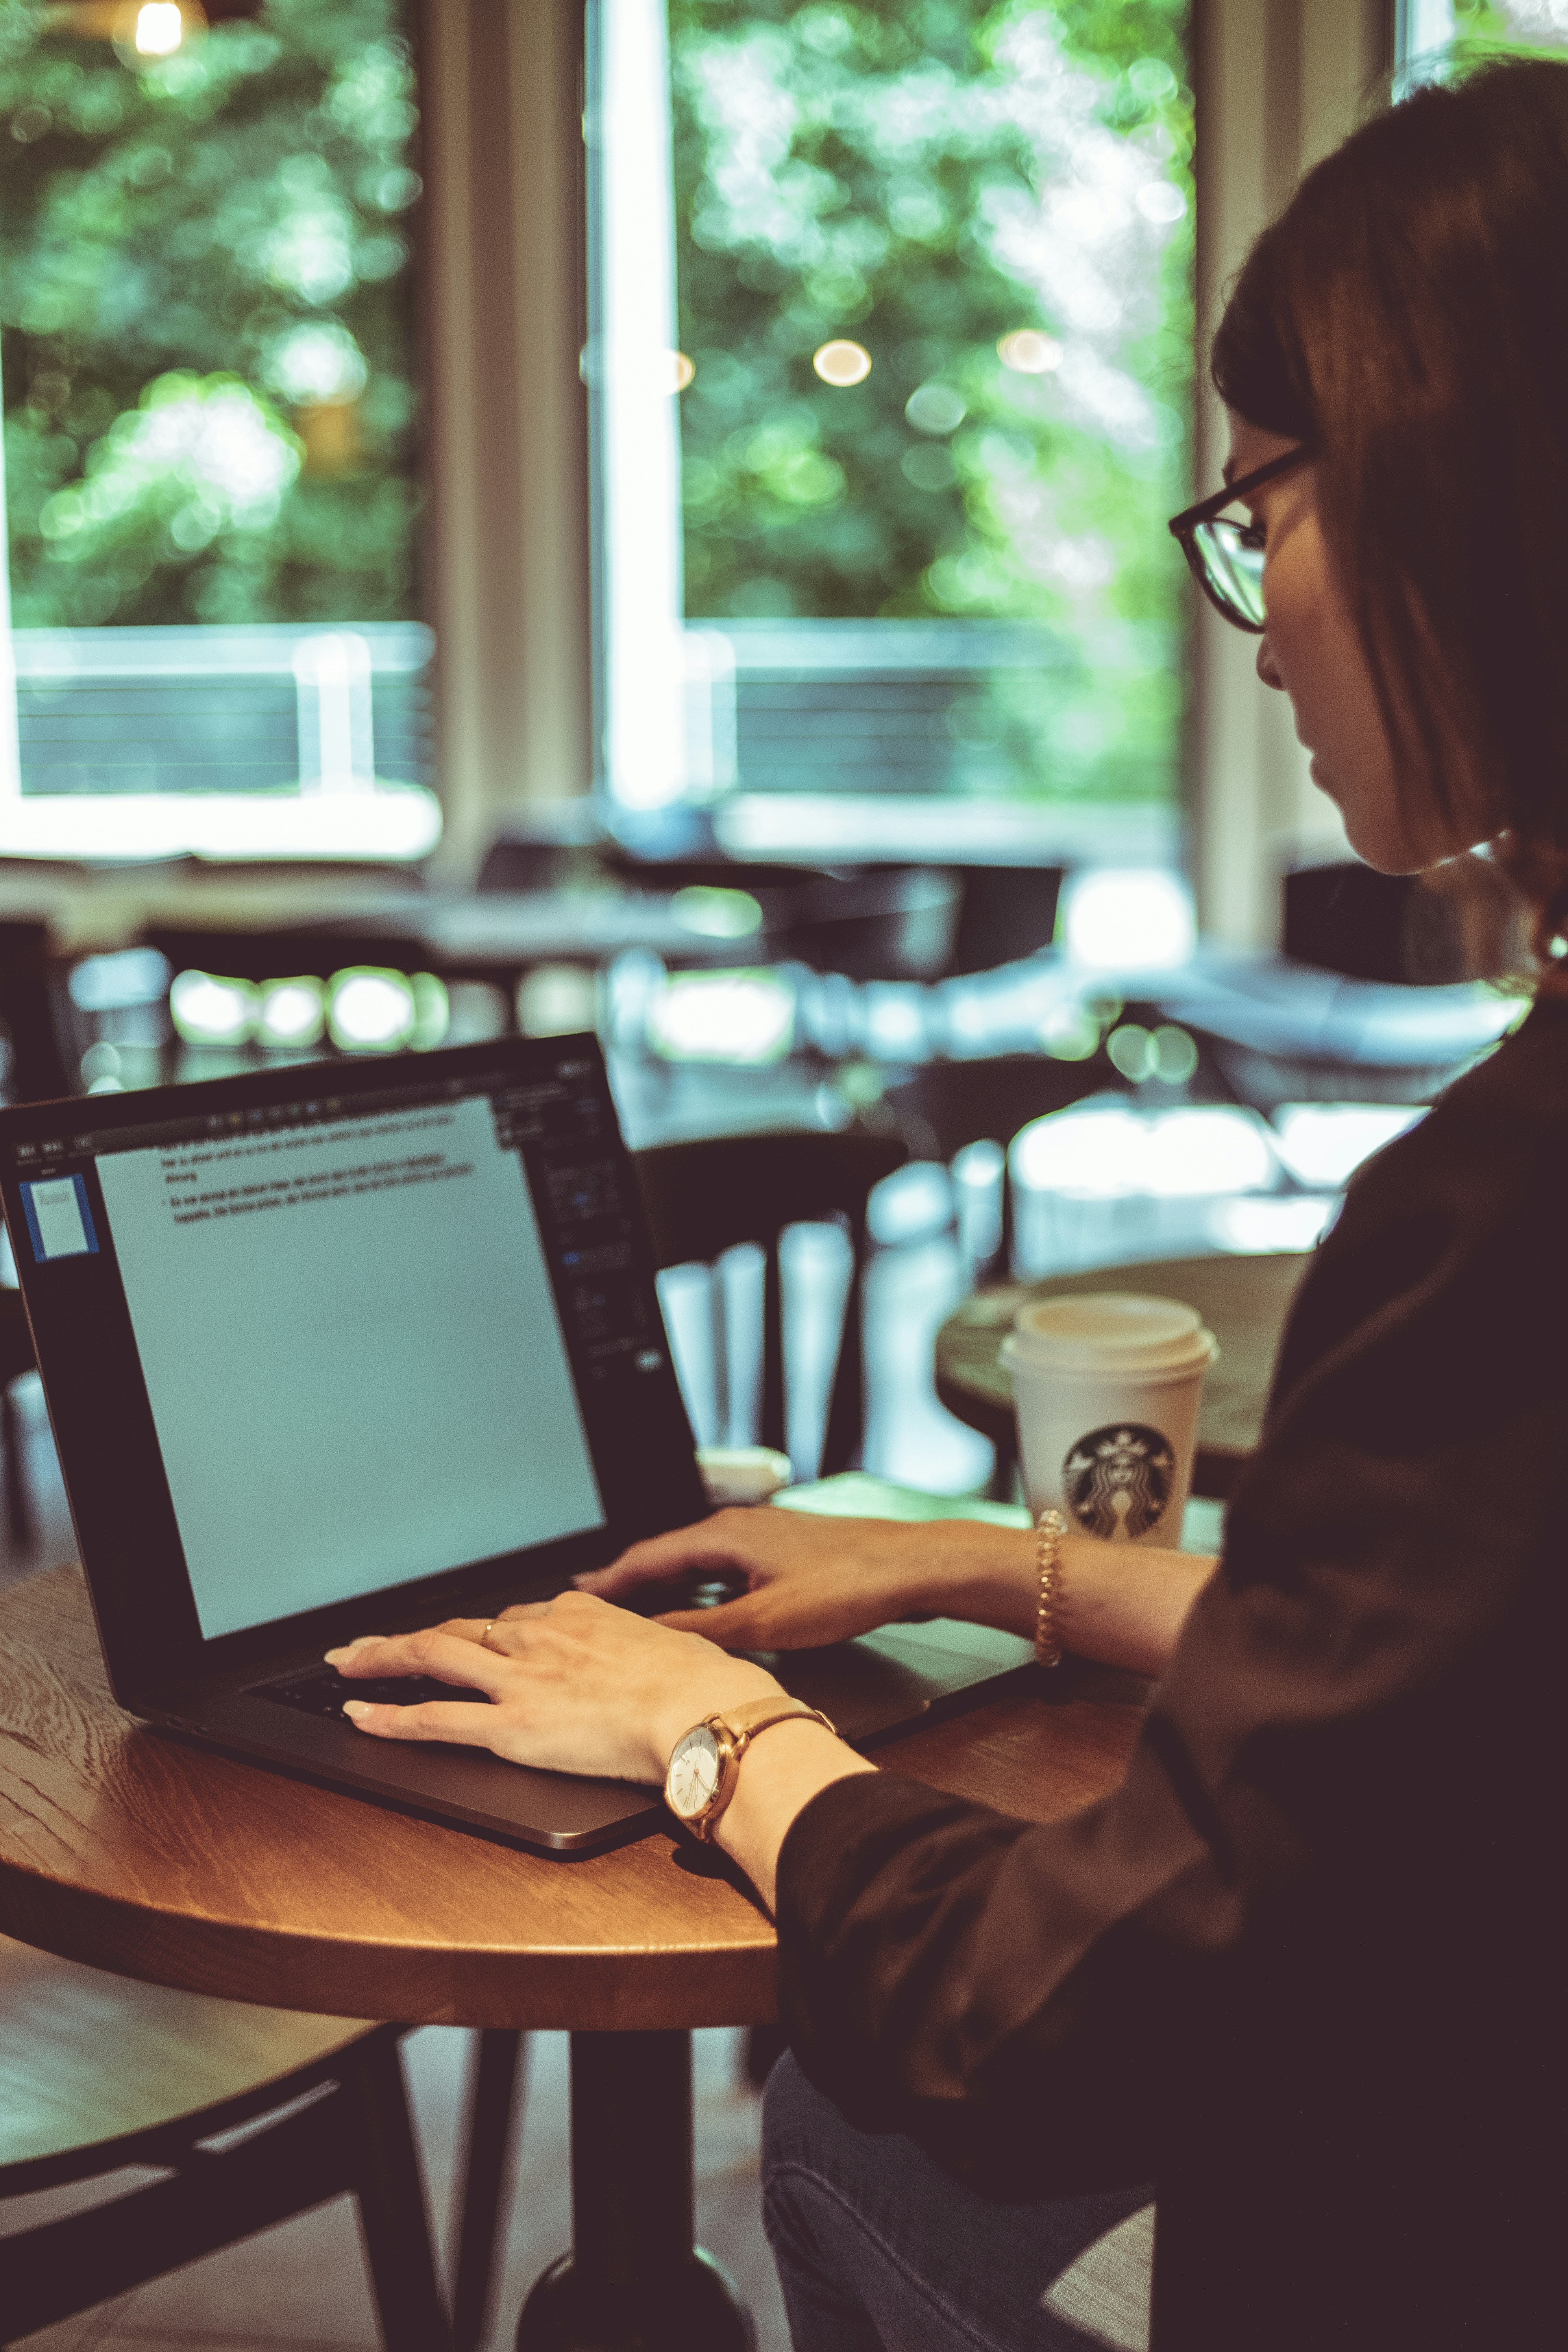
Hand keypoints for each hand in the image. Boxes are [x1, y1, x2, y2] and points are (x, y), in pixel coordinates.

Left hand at [324, 1593, 782, 1783]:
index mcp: (580, 1616)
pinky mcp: (511, 1726)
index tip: (466, 1644)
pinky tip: (362, 1717)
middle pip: (457, 1628)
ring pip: (432, 1657)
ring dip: (382, 1659)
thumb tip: (650, 1664)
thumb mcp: (667, 1648)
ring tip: (347, 1664)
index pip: (515, 1621)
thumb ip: (639, 1652)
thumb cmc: (701, 1684)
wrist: (701, 1709)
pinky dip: (392, 1718)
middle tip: (369, 1642)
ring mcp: (520, 1680)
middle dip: (408, 1637)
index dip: (482, 1636)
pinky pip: (436, 1719)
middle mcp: (540, 1638)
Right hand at [575, 1506, 1001, 1649]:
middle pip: (669, 1554)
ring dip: (666, 1584)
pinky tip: (703, 1607)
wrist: (912, 1568)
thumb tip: (654, 1637)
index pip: (649, 1556)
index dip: (610, 1579)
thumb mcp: (766, 1621)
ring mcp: (764, 1537)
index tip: (577, 1594)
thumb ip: (705, 1629)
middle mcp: (740, 1527)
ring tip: (636, 1606)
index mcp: (726, 1534)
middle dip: (631, 1579)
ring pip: (698, 1561)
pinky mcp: (785, 1552)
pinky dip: (701, 1586)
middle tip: (594, 1602)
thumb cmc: (847, 1587)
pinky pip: (725, 1567)